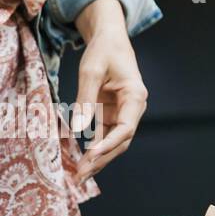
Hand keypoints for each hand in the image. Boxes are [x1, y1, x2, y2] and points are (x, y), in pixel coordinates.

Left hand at [72, 0, 147, 184]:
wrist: (110, 39)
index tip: (90, 156)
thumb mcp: (91, 72)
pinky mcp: (111, 113)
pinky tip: (81, 160)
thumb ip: (85, 100)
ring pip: (113, 142)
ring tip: (79, 174)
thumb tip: (77, 130)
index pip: (126, 128)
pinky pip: (104, 135)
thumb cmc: (104, 51)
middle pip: (121, 140)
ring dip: (98, 158)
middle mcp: (132, 108)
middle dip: (102, 159)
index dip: (109, 144)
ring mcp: (122, 112)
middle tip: (81, 175)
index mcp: (135, 96)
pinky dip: (93, 148)